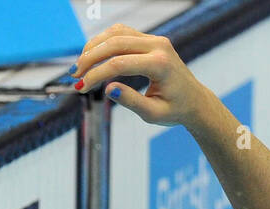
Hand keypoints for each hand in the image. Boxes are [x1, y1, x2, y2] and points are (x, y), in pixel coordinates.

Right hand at [71, 24, 210, 127]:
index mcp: (160, 65)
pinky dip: (105, 42)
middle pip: (115, 43)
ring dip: (95, 46)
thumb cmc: (175, 110)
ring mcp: (155, 39)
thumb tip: (108, 89)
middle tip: (75, 75)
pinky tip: (93, 55)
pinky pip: (123, 33)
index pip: (119, 64)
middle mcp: (159, 46)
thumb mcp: (153, 114)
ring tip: (81, 65)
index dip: (96, 75)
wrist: (194, 101)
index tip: (81, 87)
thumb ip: (132, 102)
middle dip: (90, 58)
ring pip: (117, 33)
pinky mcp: (151, 39)